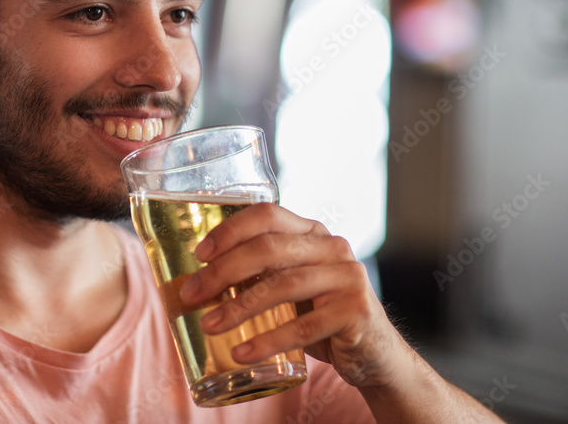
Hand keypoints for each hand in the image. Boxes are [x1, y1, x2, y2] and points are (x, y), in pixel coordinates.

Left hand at [177, 202, 399, 387]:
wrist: (375, 353)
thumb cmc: (321, 316)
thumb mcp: (293, 286)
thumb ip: (261, 274)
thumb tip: (196, 282)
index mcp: (312, 233)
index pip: (267, 215)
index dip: (230, 230)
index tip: (199, 254)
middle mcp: (332, 247)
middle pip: (270, 248)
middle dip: (223, 271)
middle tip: (192, 294)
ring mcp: (347, 277)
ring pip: (283, 286)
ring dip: (239, 307)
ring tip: (209, 325)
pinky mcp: (355, 312)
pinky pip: (303, 327)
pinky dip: (268, 341)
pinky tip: (242, 352)